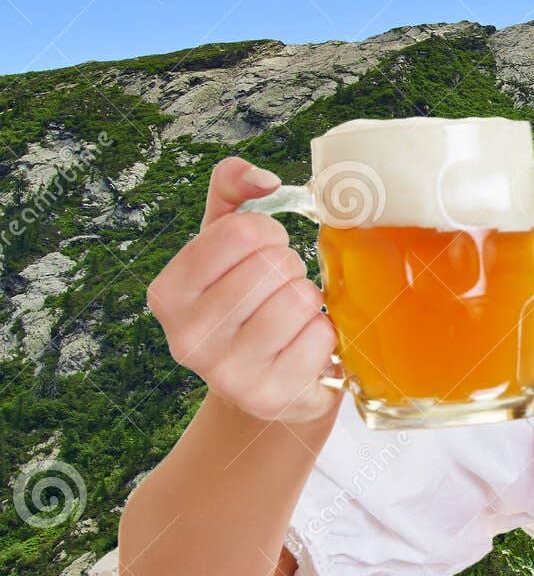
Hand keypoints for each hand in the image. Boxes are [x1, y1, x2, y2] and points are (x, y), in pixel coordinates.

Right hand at [146, 156, 340, 424]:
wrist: (261, 383)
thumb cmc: (244, 300)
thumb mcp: (225, 242)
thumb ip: (234, 190)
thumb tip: (264, 178)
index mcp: (167, 294)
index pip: (240, 231)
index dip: (267, 233)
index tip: (262, 250)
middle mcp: (188, 337)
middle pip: (273, 265)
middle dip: (289, 268)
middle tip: (278, 289)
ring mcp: (227, 373)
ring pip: (300, 299)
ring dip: (308, 300)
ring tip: (289, 316)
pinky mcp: (270, 396)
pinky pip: (321, 337)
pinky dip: (323, 334)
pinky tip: (301, 346)